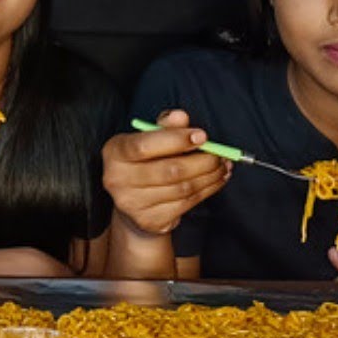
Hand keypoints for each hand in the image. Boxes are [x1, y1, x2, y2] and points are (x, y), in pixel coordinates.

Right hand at [102, 110, 229, 234]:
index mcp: (115, 152)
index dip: (176, 140)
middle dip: (203, 161)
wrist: (134, 201)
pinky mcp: (149, 221)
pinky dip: (207, 190)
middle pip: (170, 170)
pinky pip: (186, 204)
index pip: (144, 146)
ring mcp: (132, 203)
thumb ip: (166, 126)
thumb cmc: (145, 161)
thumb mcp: (150, 138)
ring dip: (209, 176)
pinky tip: (216, 181)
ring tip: (222, 166)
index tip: (202, 136)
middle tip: (220, 155)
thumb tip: (180, 116)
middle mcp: (117, 179)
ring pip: (183, 188)